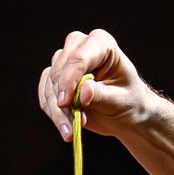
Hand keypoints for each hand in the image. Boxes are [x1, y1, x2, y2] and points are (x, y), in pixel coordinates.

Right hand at [38, 29, 154, 141]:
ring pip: (50, 82)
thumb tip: (82, 92)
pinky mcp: (56, 78)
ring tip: (72, 131)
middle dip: (63, 96)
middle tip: (74, 122)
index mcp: (102, 43)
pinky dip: (53, 113)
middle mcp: (80, 47)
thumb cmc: (128, 100)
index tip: (65, 103)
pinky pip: (45, 93)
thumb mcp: (119, 100)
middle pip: (60, 67)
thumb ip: (100, 95)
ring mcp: (66, 61)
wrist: (125, 112)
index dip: (69, 80)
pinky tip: (66, 128)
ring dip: (57, 109)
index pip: (79, 57)